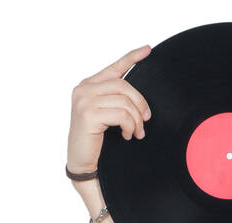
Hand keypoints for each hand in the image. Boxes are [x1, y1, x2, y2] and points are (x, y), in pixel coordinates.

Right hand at [67, 44, 153, 175]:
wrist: (83, 163)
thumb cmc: (97, 141)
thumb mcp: (107, 115)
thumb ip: (116, 100)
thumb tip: (138, 95)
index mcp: (88, 85)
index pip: (114, 67)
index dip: (132, 57)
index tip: (148, 49)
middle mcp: (83, 89)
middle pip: (123, 85)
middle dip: (140, 103)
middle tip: (145, 120)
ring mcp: (84, 101)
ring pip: (124, 101)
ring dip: (136, 119)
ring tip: (136, 132)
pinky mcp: (88, 114)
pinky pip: (121, 115)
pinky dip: (130, 126)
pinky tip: (127, 135)